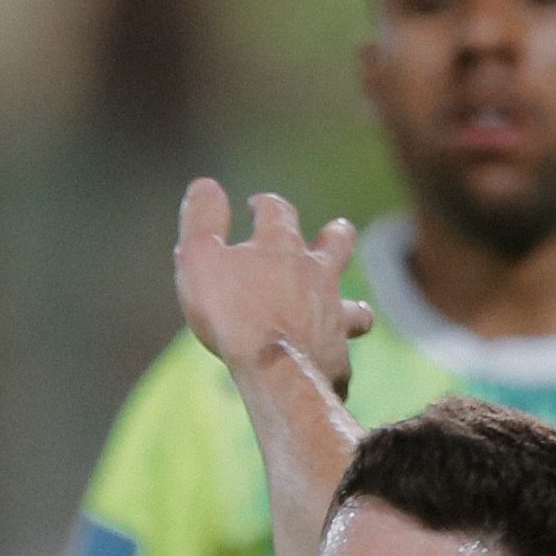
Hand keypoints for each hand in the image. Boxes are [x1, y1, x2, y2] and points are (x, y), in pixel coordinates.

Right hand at [172, 179, 371, 392]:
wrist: (274, 370)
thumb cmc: (232, 313)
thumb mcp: (200, 257)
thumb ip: (201, 219)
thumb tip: (204, 185)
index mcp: (281, 245)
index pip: (277, 211)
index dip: (266, 205)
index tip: (257, 206)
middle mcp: (317, 274)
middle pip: (338, 243)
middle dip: (334, 236)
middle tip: (330, 234)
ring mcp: (333, 316)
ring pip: (355, 307)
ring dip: (352, 306)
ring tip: (348, 311)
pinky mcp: (336, 357)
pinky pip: (340, 361)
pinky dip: (332, 362)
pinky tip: (325, 368)